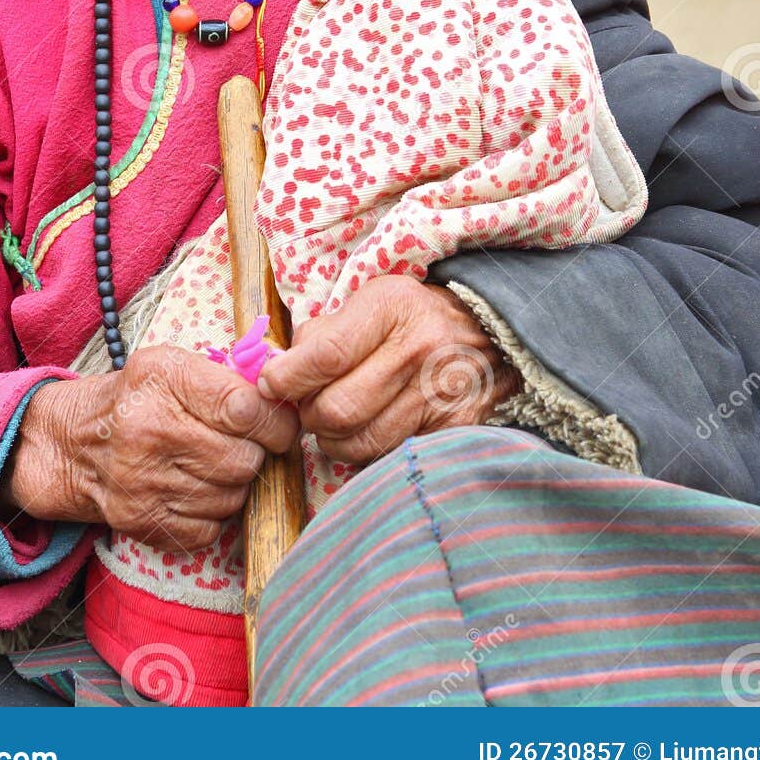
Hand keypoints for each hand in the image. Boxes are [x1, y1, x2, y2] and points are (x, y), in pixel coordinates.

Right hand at [3, 345, 298, 552]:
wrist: (75, 443)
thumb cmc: (138, 397)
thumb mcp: (172, 364)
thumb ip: (226, 377)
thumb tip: (284, 401)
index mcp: (162, 381)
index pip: (245, 409)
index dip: (275, 420)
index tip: (278, 423)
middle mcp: (148, 433)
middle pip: (243, 460)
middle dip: (256, 453)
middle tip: (245, 443)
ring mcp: (143, 484)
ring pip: (232, 497)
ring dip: (236, 483)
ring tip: (216, 462)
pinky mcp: (142, 523)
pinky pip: (211, 528)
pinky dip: (214, 512)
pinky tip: (197, 488)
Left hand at [257, 275, 519, 466]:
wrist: (487, 333)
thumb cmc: (410, 317)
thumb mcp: (369, 302)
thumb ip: (321, 334)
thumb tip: (276, 375)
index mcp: (393, 307)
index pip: (327, 354)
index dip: (289, 378)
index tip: (272, 385)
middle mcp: (419, 349)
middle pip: (338, 409)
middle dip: (309, 415)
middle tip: (308, 407)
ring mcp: (440, 393)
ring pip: (360, 442)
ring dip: (334, 440)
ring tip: (337, 421)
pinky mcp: (453, 428)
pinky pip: (389, 457)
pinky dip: (367, 452)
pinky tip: (368, 430)